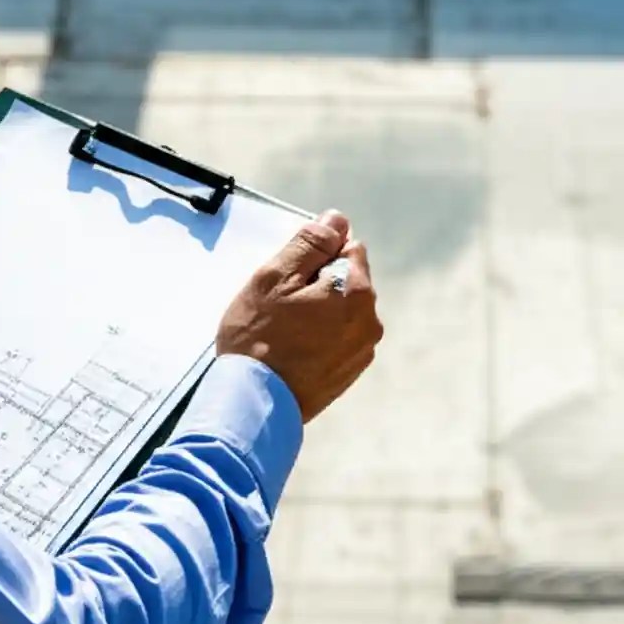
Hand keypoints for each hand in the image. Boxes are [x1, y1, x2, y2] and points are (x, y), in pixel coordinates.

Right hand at [216, 210, 383, 422]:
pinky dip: (318, 340)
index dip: (313, 258)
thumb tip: (337, 220)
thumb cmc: (258, 338)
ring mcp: (361, 351)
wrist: (254, 403)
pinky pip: (336, 341)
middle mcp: (369, 321)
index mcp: (356, 291)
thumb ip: (309, 244)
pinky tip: (291, 352)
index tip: (288, 279)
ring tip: (283, 333)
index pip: (347, 248)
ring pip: (340, 313)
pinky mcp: (348, 374)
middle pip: (346, 282)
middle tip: (280, 308)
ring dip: (318, 314)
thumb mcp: (275, 278)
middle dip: (317, 286)